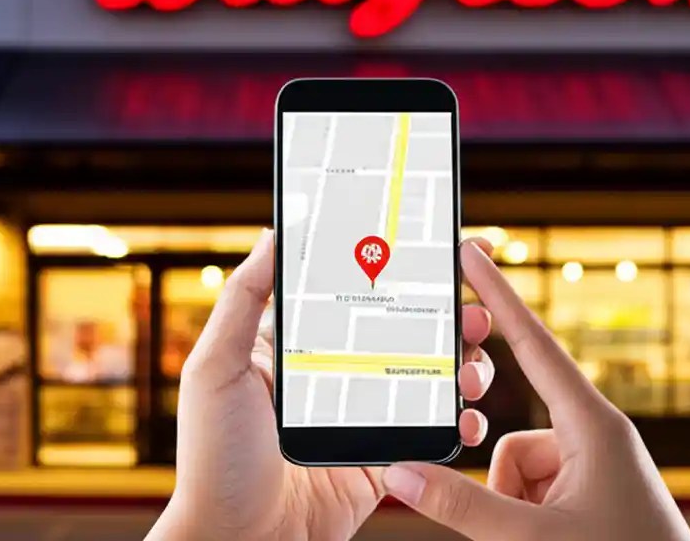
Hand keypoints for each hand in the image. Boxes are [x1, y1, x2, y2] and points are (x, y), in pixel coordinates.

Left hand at [151, 229, 497, 540]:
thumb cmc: (213, 457)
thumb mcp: (216, 367)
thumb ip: (244, 300)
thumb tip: (274, 233)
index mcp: (300, 345)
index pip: (356, 291)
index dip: (399, 268)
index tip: (440, 245)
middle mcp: (337, 373)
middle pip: (406, 330)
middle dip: (450, 315)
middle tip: (476, 310)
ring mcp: (363, 415)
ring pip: (429, 376)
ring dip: (463, 364)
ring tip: (474, 368)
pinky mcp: (382, 457)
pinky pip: (430, 430)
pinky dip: (459, 419)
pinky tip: (468, 413)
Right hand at [381, 242, 689, 540]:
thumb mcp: (533, 537)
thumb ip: (461, 505)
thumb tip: (399, 474)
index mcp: (593, 425)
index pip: (533, 344)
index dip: (498, 294)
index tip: (475, 253)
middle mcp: (596, 436)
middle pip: (512, 437)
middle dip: (501, 484)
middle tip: (526, 527)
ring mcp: (596, 467)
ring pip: (519, 471)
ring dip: (516, 512)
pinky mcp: (594, 493)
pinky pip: (536, 491)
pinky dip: (529, 521)